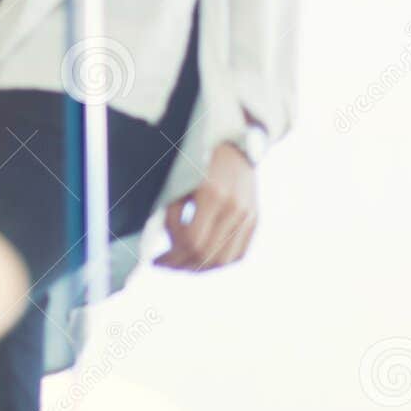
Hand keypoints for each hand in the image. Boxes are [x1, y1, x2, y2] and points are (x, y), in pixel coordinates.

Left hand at [154, 142, 256, 270]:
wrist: (234, 143)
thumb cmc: (197, 157)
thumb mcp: (178, 179)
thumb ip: (172, 211)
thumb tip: (165, 244)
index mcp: (212, 194)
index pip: (193, 241)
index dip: (172, 255)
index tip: (155, 259)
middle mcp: (234, 207)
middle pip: (207, 254)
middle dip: (181, 264)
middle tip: (163, 265)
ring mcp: (248, 215)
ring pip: (224, 259)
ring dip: (198, 267)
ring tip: (178, 265)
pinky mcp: (255, 219)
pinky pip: (238, 253)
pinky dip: (218, 262)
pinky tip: (200, 261)